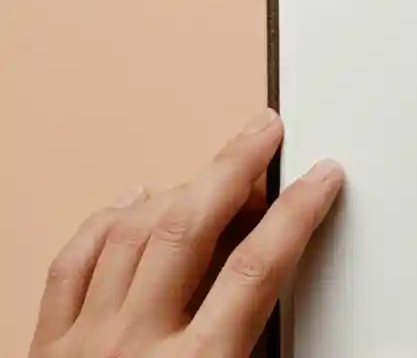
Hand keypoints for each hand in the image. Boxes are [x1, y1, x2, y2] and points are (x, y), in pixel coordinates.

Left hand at [28, 110, 343, 357]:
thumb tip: (299, 329)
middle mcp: (135, 347)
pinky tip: (130, 202)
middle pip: (190, 227)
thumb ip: (261, 357)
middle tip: (265, 130)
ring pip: (131, 235)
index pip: (258, 268)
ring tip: (213, 161)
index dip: (297, 212)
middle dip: (234, 167)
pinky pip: (73, 264)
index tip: (322, 177)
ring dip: (178, 186)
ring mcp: (83, 344)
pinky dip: (105, 224)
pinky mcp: (44, 350)